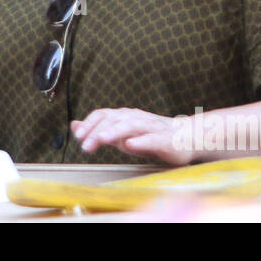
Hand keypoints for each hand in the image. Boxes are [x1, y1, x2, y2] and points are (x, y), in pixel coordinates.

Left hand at [70, 108, 193, 164]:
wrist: (186, 138)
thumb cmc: (151, 136)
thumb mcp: (121, 134)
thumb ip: (99, 130)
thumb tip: (75, 126)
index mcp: (124, 116)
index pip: (103, 115)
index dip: (90, 124)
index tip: (79, 138)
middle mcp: (136, 118)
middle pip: (114, 120)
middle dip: (98, 132)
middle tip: (85, 146)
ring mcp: (151, 127)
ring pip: (131, 126)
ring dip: (115, 132)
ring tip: (102, 140)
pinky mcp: (165, 140)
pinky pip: (152, 139)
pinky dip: (140, 141)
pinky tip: (131, 145)